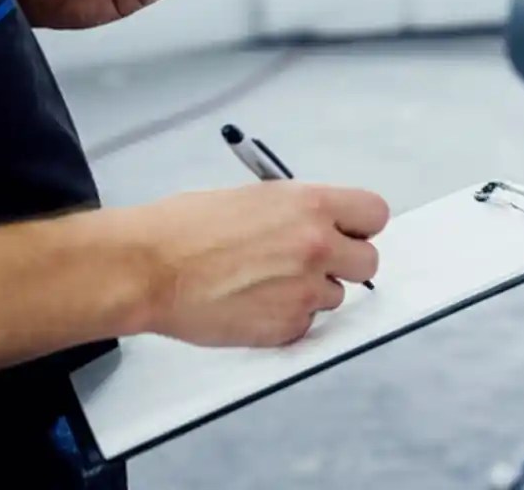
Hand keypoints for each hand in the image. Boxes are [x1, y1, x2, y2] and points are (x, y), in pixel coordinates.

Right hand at [136, 182, 387, 346]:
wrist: (148, 268)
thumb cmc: (185, 228)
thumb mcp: (255, 197)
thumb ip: (298, 212)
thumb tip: (320, 223)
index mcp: (311, 206)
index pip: (375, 214)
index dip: (360, 226)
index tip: (348, 232)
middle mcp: (317, 247)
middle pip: (367, 263)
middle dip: (344, 264)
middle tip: (312, 263)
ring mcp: (305, 291)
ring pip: (335, 297)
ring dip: (310, 293)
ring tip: (265, 283)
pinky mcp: (287, 327)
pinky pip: (305, 325)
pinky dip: (286, 318)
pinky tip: (253, 304)